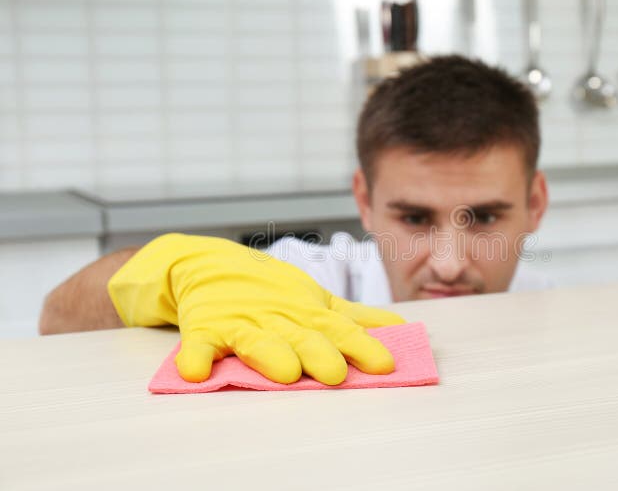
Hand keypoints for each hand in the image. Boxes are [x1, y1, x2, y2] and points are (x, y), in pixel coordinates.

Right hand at [108, 233, 404, 384]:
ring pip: (257, 341)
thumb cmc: (273, 291)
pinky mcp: (205, 328)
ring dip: (270, 355)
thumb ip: (355, 319)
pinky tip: (196, 371)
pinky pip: (199, 344)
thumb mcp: (317, 300)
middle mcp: (278, 317)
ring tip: (285, 372)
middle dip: (319, 353)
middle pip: (301, 336)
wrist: (210, 265)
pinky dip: (196, 356)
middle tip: (335, 373)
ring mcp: (240, 322)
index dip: (362, 346)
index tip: (385, 364)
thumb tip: (400, 328)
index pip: (340, 329)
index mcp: (307, 312)